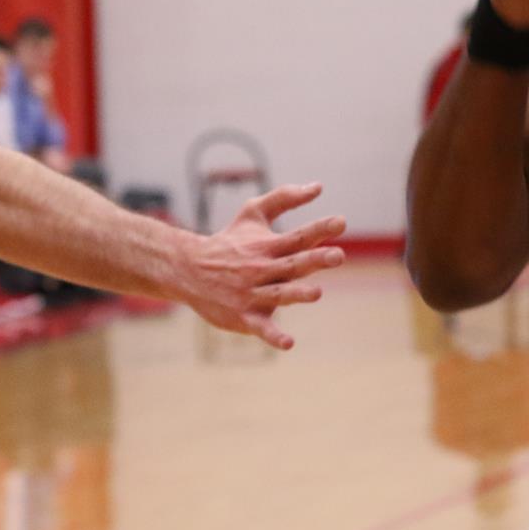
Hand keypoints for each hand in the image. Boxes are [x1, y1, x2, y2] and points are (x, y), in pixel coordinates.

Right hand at [176, 183, 347, 349]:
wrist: (187, 270)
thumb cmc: (229, 240)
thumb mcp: (253, 213)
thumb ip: (284, 198)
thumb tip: (319, 186)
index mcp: (267, 246)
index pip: (298, 237)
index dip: (320, 230)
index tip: (341, 222)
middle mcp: (262, 269)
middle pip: (292, 265)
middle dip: (314, 260)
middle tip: (338, 255)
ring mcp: (252, 293)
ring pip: (278, 294)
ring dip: (296, 294)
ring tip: (316, 293)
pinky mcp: (245, 316)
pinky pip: (261, 328)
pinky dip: (273, 335)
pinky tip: (289, 343)